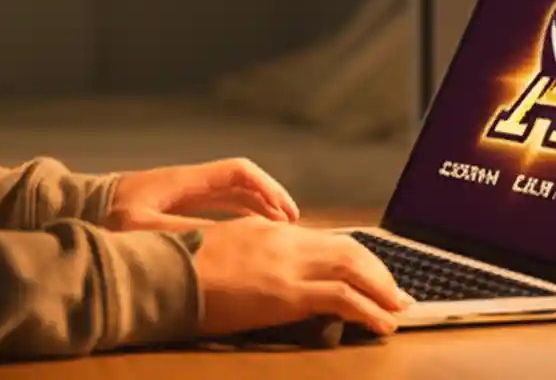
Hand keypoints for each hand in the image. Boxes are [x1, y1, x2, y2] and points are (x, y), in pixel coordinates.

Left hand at [103, 157, 299, 231]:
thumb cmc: (102, 218)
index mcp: (183, 180)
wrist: (69, 212)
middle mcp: (184, 183)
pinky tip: (243, 241)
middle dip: (268, 202)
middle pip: (239, 184)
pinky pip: (212, 209)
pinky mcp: (167, 210)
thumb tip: (230, 240)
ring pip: (228, 197)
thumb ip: (186, 232)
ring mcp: (177, 196)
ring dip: (254, 211)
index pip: (238, 172)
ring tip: (276, 235)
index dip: (268, 189)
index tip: (287, 214)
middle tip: (291, 227)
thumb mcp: (144, 227)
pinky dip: (234, 220)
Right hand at [194, 216, 412, 336]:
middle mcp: (282, 240)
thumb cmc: (179, 270)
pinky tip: (382, 324)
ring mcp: (285, 264)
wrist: (157, 274)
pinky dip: (370, 310)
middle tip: (395, 293)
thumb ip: (251, 256)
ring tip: (398, 309)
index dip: (355, 258)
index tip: (369, 276)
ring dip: (383, 289)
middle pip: (348, 248)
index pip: (325, 240)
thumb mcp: (221, 252)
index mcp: (267, 231)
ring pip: (353, 267)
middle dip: (378, 271)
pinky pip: (343, 297)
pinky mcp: (284, 293)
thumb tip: (270, 276)